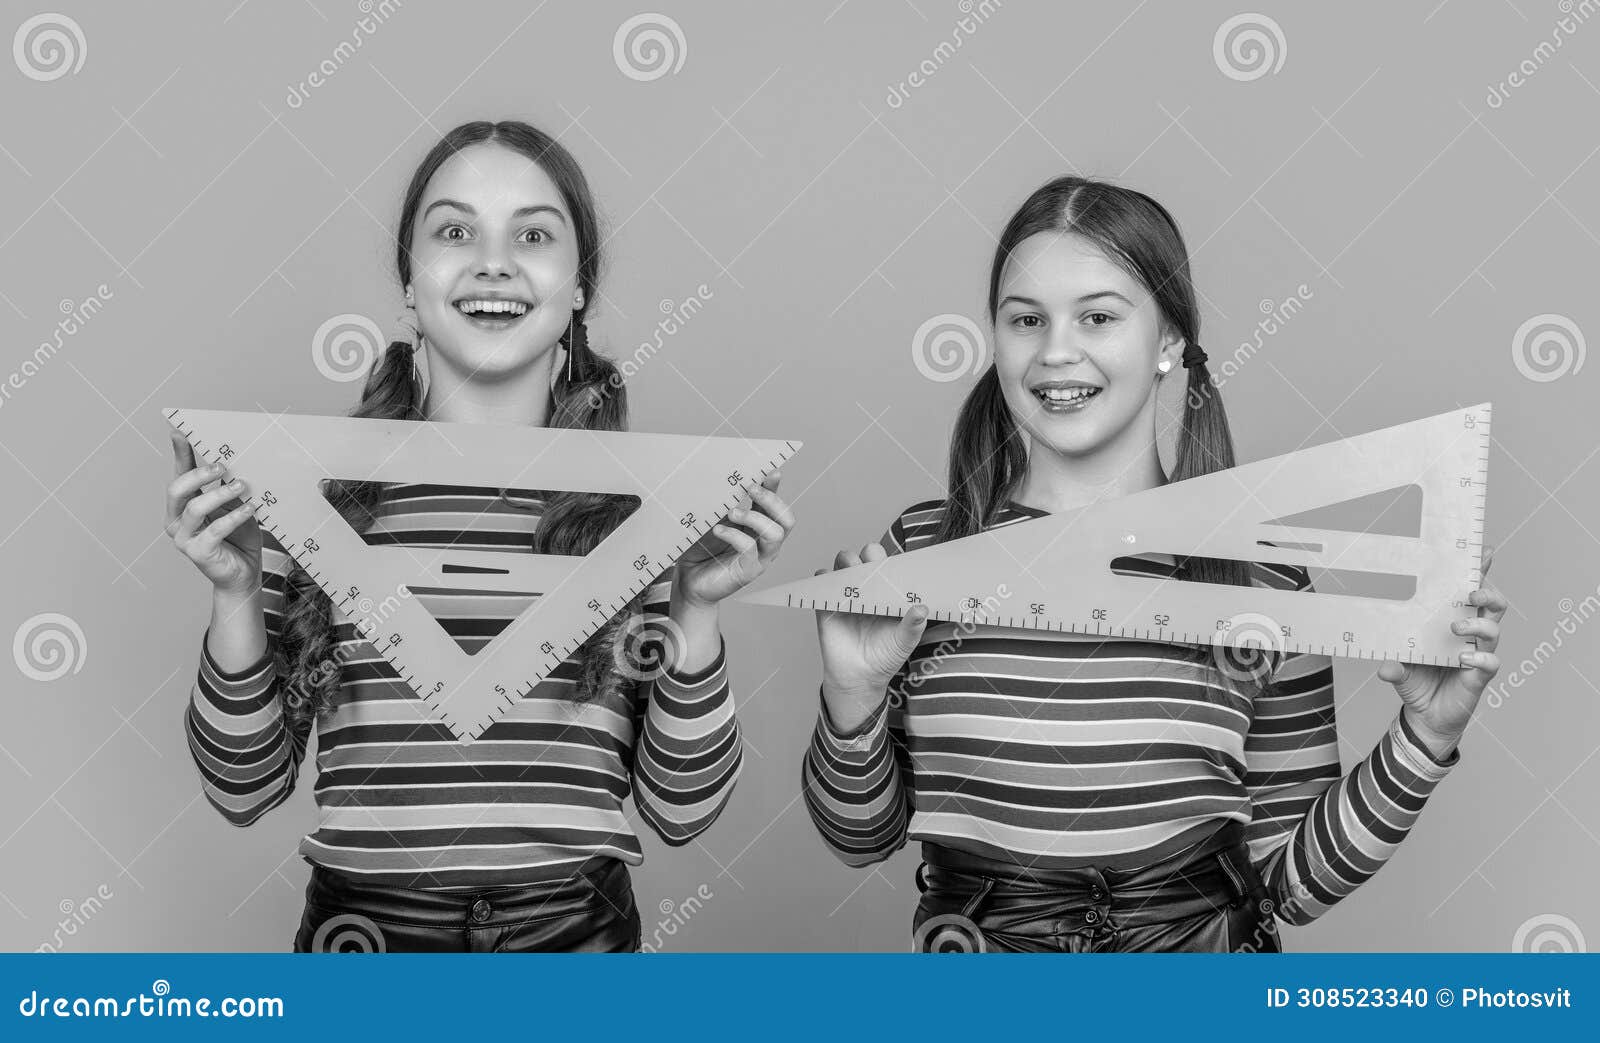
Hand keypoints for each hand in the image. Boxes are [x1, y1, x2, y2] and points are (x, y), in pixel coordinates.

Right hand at [165, 428, 261, 596]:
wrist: (245, 574)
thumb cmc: (239, 537)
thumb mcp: (235, 505)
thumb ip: (230, 487)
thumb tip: (239, 460)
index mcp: (183, 505)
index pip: (179, 474)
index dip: (180, 454)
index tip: (181, 432)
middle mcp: (177, 520)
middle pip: (177, 489)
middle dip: (199, 474)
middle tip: (222, 466)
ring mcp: (184, 538)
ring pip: (195, 508)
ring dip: (220, 494)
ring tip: (242, 486)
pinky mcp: (198, 552)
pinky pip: (214, 530)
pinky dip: (234, 516)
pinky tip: (250, 508)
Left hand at [674, 471, 794, 607]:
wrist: (688, 580)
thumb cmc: (700, 550)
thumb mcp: (711, 521)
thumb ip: (721, 505)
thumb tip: (720, 481)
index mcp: (758, 526)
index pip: (774, 504)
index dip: (774, 487)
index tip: (769, 471)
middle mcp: (764, 541)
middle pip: (786, 519)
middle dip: (771, 500)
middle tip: (751, 489)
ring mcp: (760, 557)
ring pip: (775, 534)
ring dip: (755, 518)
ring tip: (732, 513)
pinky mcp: (748, 571)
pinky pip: (750, 549)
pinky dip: (734, 536)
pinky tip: (718, 530)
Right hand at [816, 541, 930, 731]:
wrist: (859, 678)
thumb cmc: (885, 656)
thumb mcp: (904, 642)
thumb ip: (913, 626)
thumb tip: (923, 609)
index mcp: (889, 592)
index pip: (891, 567)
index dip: (892, 560)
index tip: (893, 563)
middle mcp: (869, 588)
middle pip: (866, 559)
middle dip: (869, 554)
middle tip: (871, 563)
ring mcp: (847, 594)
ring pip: (844, 565)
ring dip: (846, 561)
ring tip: (850, 570)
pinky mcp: (828, 605)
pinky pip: (822, 583)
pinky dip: (823, 578)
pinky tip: (829, 583)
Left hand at [1378, 544, 1505, 758]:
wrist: (1425, 716)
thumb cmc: (1417, 682)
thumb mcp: (1399, 670)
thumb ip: (1394, 665)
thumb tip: (1385, 667)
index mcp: (1454, 622)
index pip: (1471, 592)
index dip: (1481, 571)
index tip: (1486, 551)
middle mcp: (1471, 634)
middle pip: (1493, 605)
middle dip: (1488, 592)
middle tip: (1470, 593)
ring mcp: (1478, 653)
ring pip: (1494, 629)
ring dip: (1477, 623)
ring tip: (1456, 628)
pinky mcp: (1479, 676)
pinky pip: (1491, 662)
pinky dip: (1480, 658)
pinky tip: (1465, 658)